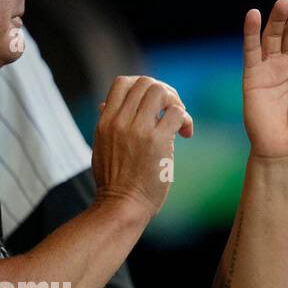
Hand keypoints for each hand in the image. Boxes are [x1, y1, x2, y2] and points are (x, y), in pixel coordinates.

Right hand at [91, 75, 192, 218]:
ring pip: (161, 92)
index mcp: (105, 121)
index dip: (144, 86)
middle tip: (172, 112)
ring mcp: (137, 129)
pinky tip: (186, 134)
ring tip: (180, 123)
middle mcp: (119, 121)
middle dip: (165, 92)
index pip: (122, 82)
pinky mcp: (156, 140)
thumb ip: (106, 124)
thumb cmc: (114, 181)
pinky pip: (176, 113)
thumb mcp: (101, 146)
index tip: (154, 105)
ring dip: (176, 103)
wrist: (121, 206)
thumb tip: (104, 104)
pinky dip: (185, 119)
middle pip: (146, 82)